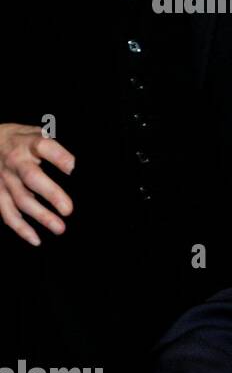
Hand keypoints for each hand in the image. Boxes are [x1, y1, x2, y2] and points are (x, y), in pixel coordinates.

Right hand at [0, 123, 75, 245]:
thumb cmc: (23, 140)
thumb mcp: (38, 133)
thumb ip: (57, 146)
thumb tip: (83, 164)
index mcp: (29, 143)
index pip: (44, 147)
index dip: (59, 157)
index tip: (74, 168)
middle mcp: (15, 162)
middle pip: (32, 178)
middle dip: (51, 194)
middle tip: (68, 210)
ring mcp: (4, 179)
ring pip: (21, 200)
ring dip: (40, 216)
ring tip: (60, 229)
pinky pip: (7, 212)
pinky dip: (20, 228)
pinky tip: (36, 240)